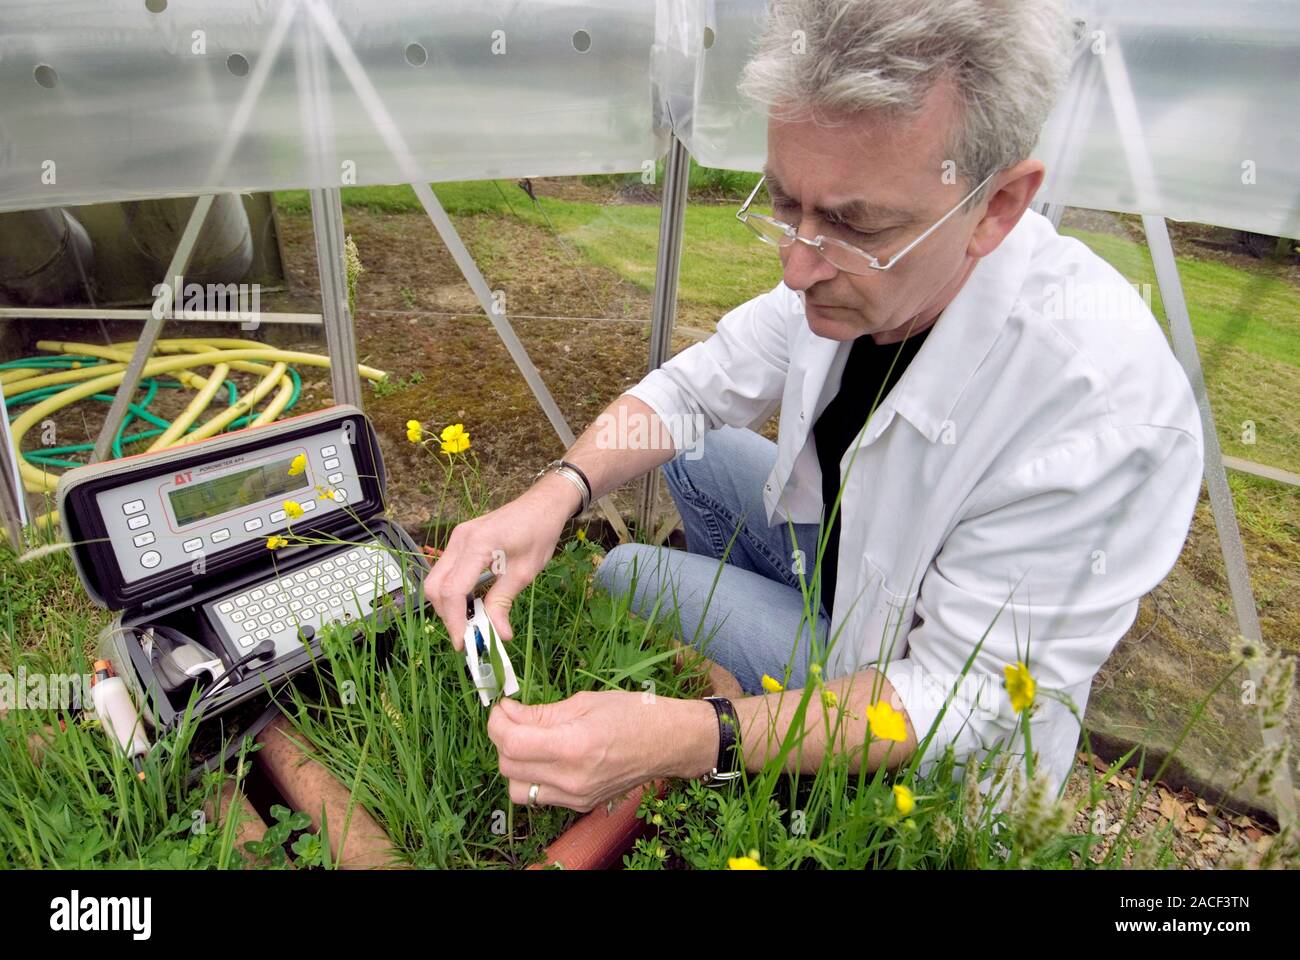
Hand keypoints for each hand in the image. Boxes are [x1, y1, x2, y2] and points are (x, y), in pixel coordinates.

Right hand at [423, 477, 574, 648]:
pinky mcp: (460, 540)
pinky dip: (452, 591)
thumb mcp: (524, 572)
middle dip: (447, 615)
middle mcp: (460, 539)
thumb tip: (499, 634)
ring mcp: (457, 538)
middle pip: (435, 586)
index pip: (453, 590)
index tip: (464, 643)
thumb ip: (504, 602)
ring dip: (448, 604)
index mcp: (477, 545)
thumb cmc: (538, 533)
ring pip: (436, 579)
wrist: (542, 505)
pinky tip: (470, 603)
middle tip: (466, 635)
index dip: (454, 621)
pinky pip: (446, 570)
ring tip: (470, 622)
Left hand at [487, 691, 716, 811]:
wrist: (669, 743)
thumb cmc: (633, 713)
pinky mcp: (580, 805)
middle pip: (508, 766)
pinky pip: (540, 796)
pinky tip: (547, 756)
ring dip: (513, 762)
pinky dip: (533, 776)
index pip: (511, 742)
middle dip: (502, 738)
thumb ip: (542, 713)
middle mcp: (571, 778)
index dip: (497, 722)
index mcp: (573, 745)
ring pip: (518, 788)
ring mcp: (576, 797)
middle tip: (513, 717)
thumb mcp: (585, 702)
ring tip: (528, 740)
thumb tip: (508, 713)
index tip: (502, 706)